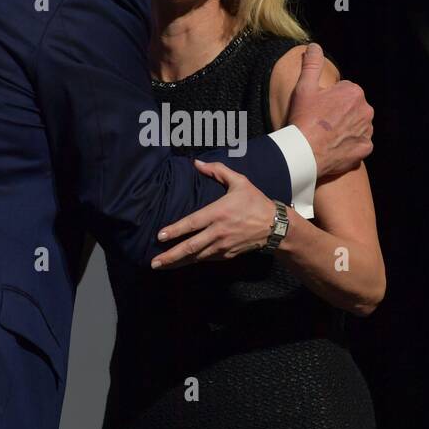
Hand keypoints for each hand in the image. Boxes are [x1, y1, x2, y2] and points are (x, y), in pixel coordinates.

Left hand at [151, 159, 275, 268]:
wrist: (275, 227)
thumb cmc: (255, 202)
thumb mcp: (239, 181)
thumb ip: (217, 171)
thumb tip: (197, 163)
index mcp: (218, 213)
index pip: (192, 223)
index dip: (175, 230)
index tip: (160, 236)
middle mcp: (218, 232)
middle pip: (190, 247)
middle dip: (170, 256)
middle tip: (153, 262)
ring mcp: (223, 246)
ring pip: (196, 257)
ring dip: (178, 262)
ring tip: (161, 266)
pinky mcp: (228, 255)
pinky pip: (207, 259)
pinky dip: (193, 261)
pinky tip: (181, 263)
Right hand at [285, 42, 372, 177]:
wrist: (304, 153)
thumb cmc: (303, 119)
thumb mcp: (304, 87)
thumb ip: (312, 64)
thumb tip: (315, 46)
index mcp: (354, 92)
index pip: (344, 92)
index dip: (329, 100)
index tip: (318, 109)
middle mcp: (366, 110)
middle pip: (353, 108)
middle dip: (340, 113)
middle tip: (321, 122)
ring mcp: (367, 131)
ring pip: (357, 125)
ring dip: (346, 128)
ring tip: (327, 136)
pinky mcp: (365, 148)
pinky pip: (360, 144)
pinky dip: (350, 145)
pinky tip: (335, 147)